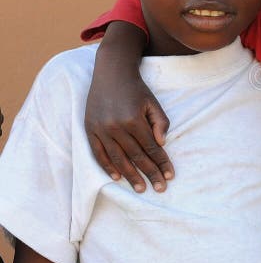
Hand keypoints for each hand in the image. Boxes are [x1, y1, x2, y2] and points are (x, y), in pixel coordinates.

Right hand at [85, 72, 172, 192]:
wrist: (111, 73)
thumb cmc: (136, 89)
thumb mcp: (153, 103)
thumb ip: (160, 123)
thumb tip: (161, 144)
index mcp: (133, 120)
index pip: (151, 148)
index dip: (161, 163)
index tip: (170, 176)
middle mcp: (115, 127)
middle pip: (136, 156)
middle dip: (149, 174)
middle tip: (159, 189)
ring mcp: (100, 129)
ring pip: (117, 159)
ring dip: (130, 175)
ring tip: (140, 188)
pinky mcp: (89, 129)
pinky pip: (98, 153)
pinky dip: (107, 167)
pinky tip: (117, 178)